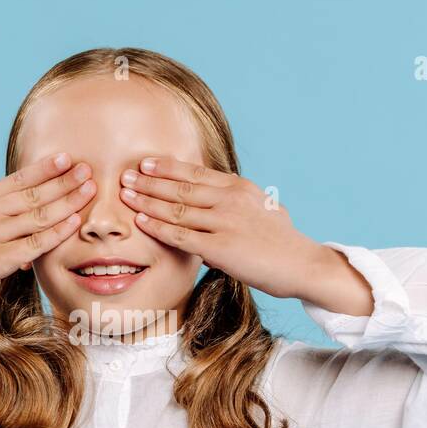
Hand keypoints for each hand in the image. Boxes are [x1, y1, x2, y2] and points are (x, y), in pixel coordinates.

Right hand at [0, 152, 95, 308]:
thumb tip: (27, 215)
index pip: (19, 178)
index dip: (45, 168)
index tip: (67, 157)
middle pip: (35, 193)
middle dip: (64, 181)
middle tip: (88, 170)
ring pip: (40, 215)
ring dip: (68, 201)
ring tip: (89, 190)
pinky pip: (36, 244)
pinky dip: (57, 232)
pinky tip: (74, 222)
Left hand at [117, 157, 332, 300]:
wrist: (302, 264)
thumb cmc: (282, 241)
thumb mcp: (262, 208)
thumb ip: (237, 202)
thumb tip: (218, 202)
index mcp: (239, 187)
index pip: (196, 172)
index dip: (167, 167)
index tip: (146, 163)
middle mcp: (230, 200)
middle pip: (180, 187)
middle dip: (149, 181)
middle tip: (124, 176)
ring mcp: (225, 223)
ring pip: (177, 208)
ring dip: (147, 201)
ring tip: (125, 195)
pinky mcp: (221, 248)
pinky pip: (181, 236)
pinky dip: (158, 227)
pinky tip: (141, 222)